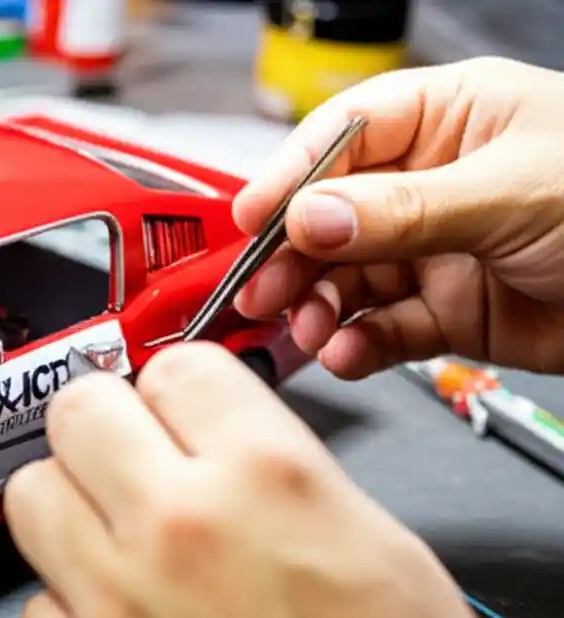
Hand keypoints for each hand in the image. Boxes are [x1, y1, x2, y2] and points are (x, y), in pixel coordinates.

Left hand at [5, 344, 517, 617]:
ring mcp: (116, 607)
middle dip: (113, 426)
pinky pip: (34, 605)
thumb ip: (281, 467)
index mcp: (266, 477)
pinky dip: (69, 608)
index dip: (187, 388)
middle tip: (143, 459)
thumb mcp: (381, 542)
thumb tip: (222, 436)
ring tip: (123, 537)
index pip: (176, 366)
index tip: (190, 411)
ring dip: (75, 505)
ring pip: (33, 494)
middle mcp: (177, 529)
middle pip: (80, 409)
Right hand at [233, 57, 563, 378]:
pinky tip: (349, 352)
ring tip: (312, 330)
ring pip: (350, 279)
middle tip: (265, 291)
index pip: (344, 139)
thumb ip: (403, 211)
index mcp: (450, 119)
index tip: (251, 219)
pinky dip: (359, 345)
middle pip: (332, 215)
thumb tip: (313, 218)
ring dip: (321, 307)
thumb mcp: (512, 194)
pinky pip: (384, 328)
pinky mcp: (451, 312)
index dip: (291, 177)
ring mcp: (438, 250)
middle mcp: (433, 183)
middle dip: (294, 256)